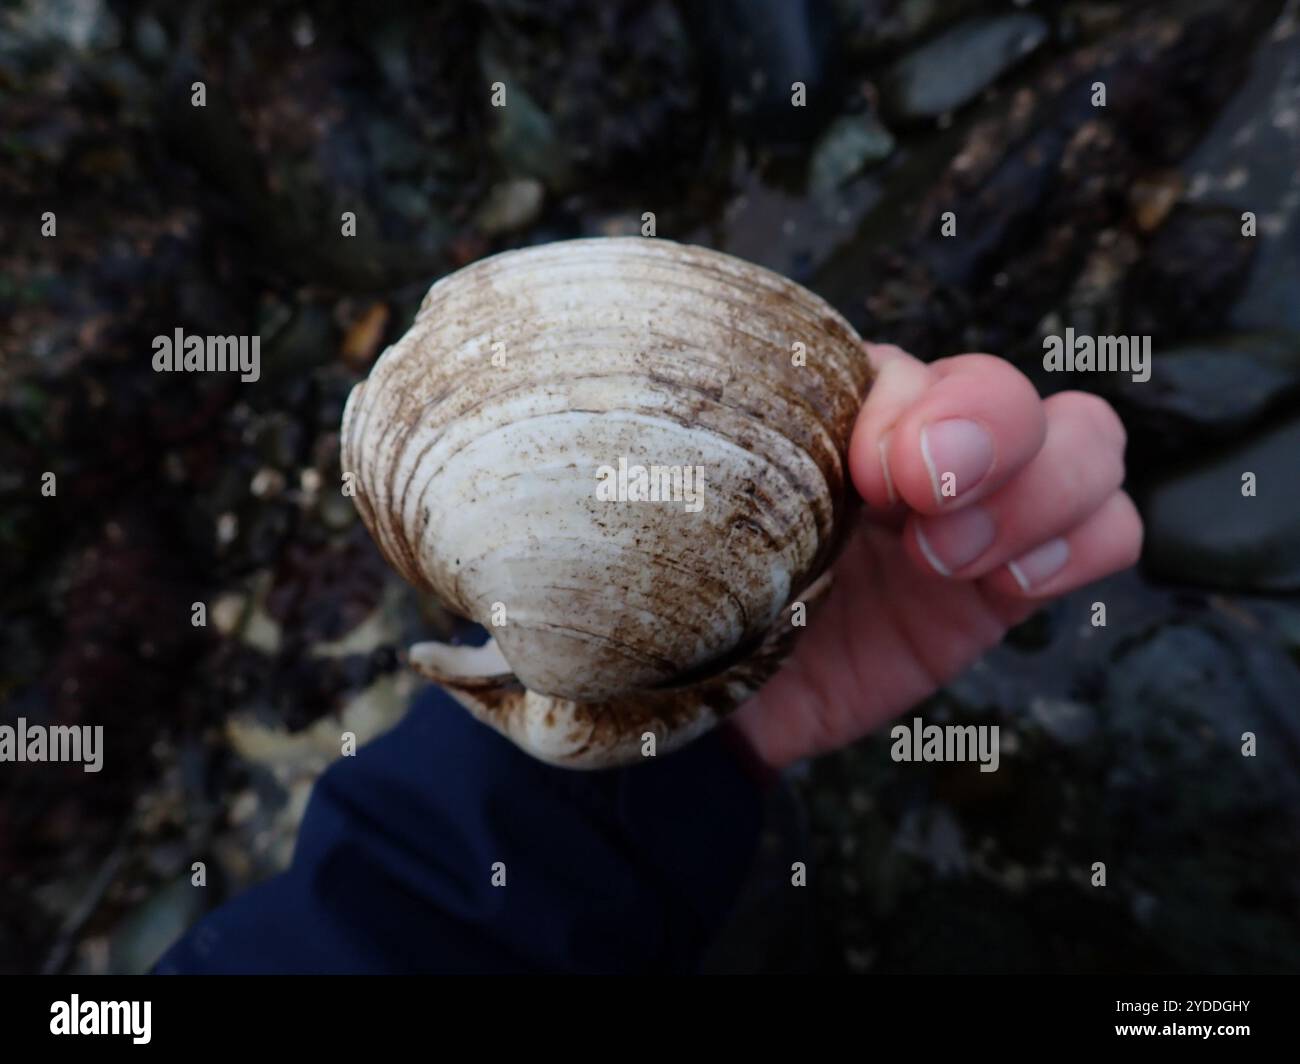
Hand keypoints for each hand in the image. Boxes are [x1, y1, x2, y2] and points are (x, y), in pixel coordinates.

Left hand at [729, 343, 1142, 771]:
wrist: (721, 703)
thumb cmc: (706, 591)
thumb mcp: (709, 512)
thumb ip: (757, 456)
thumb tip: (801, 424)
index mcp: (840, 406)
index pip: (913, 363)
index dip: (912, 410)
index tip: (866, 476)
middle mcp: (917, 442)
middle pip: (1011, 390)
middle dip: (988, 442)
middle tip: (924, 514)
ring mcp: (979, 509)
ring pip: (1086, 440)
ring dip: (1039, 495)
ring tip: (952, 563)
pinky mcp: (1012, 581)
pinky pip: (1108, 530)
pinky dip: (1083, 544)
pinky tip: (1010, 585)